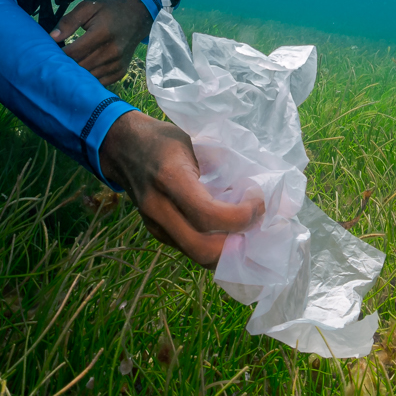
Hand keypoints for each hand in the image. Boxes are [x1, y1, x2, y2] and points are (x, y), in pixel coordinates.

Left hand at [55, 0, 154, 84]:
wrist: (137, 18)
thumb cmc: (109, 12)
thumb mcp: (88, 7)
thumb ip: (69, 21)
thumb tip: (52, 37)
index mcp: (102, 33)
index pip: (73, 52)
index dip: (59, 55)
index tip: (52, 53)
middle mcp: (112, 51)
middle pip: (80, 67)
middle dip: (66, 66)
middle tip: (57, 62)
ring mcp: (117, 63)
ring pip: (89, 77)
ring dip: (77, 74)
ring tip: (69, 67)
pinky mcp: (120, 72)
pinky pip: (100, 82)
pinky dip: (90, 79)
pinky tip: (83, 71)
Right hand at [97, 111, 265, 268]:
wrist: (123, 146)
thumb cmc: (165, 139)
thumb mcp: (197, 140)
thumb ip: (229, 163)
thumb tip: (273, 190)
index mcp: (169, 177)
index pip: (207, 215)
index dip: (241, 217)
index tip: (259, 202)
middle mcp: (158, 207)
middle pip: (202, 248)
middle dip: (237, 246)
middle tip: (258, 226)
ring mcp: (154, 225)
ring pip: (196, 255)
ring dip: (227, 252)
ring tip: (248, 233)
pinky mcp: (156, 233)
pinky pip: (189, 249)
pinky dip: (214, 247)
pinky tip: (230, 232)